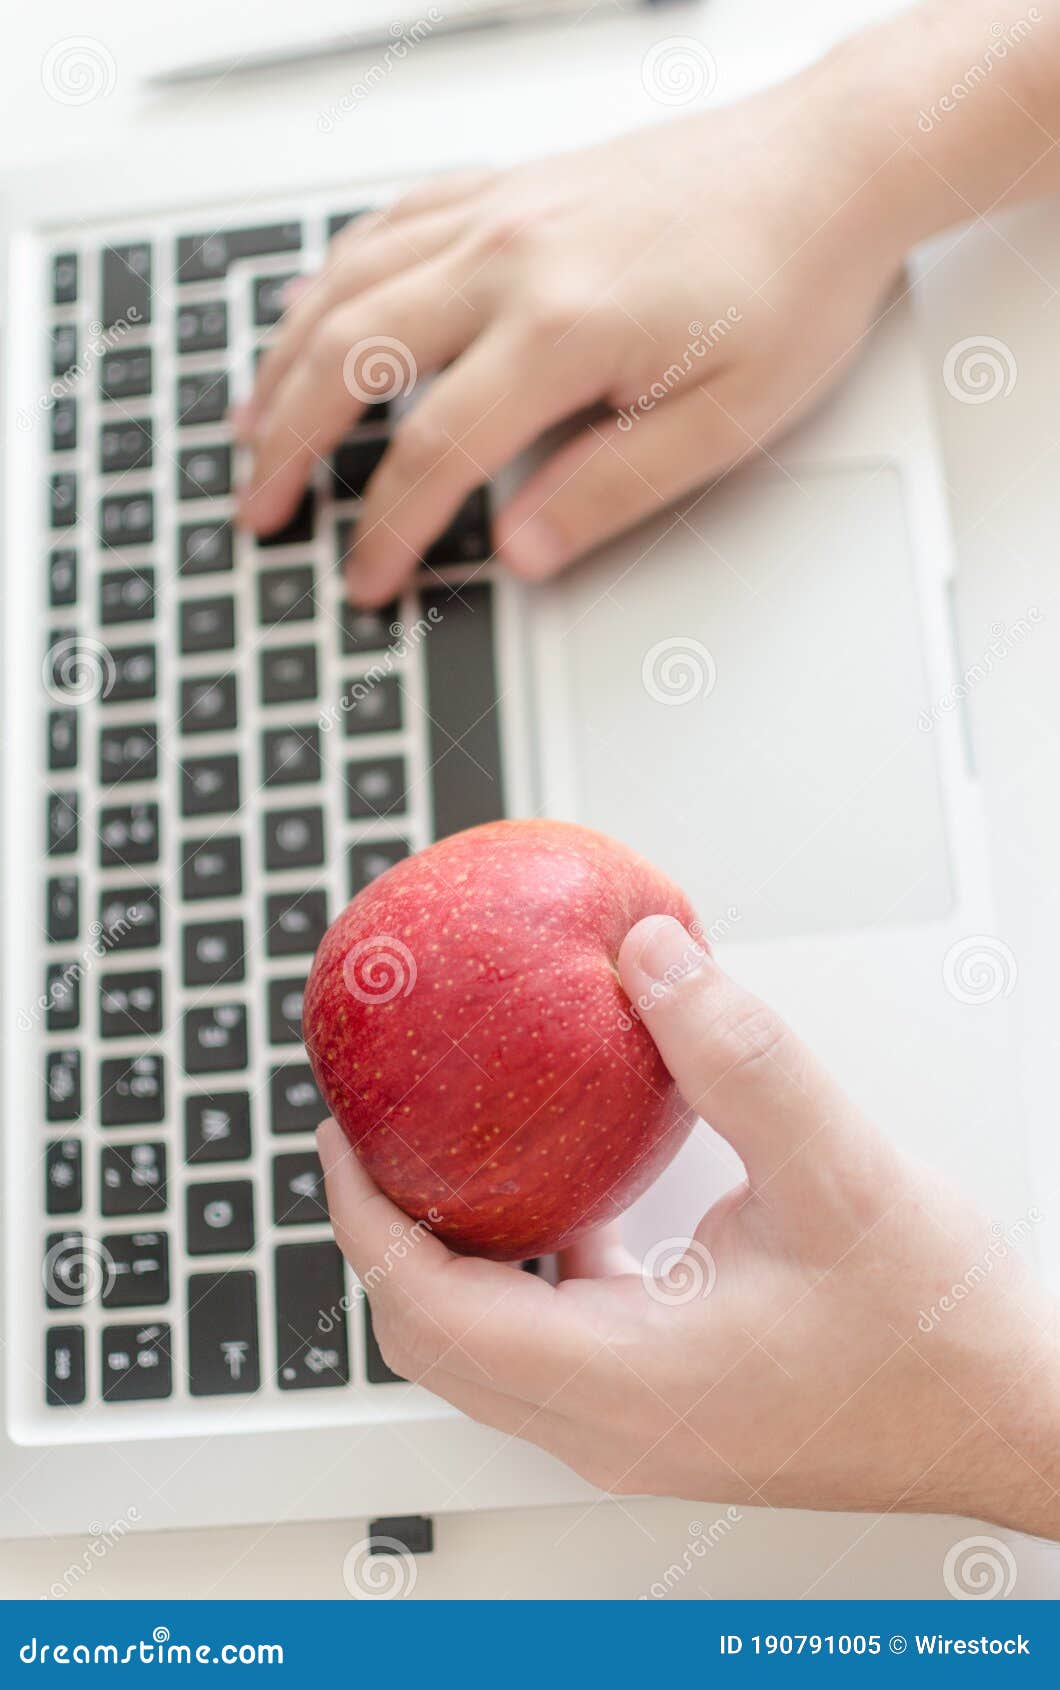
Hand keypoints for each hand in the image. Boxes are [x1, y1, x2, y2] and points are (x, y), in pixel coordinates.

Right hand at [238, 76, 904, 604]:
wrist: (827, 164)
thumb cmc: (788, 281)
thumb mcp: (724, 421)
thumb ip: (613, 488)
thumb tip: (521, 548)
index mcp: (563, 328)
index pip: (432, 451)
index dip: (385, 529)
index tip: (364, 577)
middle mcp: (510, 257)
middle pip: (349, 358)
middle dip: (288, 447)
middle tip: (260, 510)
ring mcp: (499, 211)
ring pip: (344, 285)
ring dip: (283, 362)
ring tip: (252, 430)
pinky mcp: (505, 185)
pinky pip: (383, 225)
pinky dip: (327, 277)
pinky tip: (306, 314)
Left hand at [318, 915, 1059, 1536]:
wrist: (1008, 1418)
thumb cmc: (937, 1332)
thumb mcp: (838, 1170)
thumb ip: (734, 1052)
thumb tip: (648, 953)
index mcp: (624, 1384)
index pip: (429, 1307)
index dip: (362, 1215)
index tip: (340, 1130)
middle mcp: (610, 1426)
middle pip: (433, 1340)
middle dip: (383, 1235)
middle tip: (377, 1136)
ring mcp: (637, 1428)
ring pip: (488, 1349)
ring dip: (450, 1254)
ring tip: (453, 1152)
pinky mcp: (669, 1409)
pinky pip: (553, 1341)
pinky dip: (527, 1268)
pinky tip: (570, 1190)